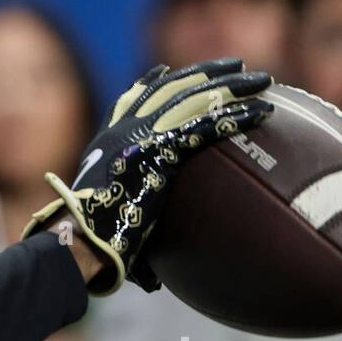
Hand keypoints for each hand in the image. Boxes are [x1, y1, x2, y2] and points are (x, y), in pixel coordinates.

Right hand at [23, 58, 272, 294]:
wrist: (76, 240)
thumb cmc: (88, 245)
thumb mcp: (106, 221)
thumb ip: (131, 226)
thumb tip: (155, 276)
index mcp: (106, 141)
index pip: (129, 101)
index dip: (150, 83)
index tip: (165, 70)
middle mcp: (122, 130)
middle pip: (170, 88)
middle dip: (205, 73)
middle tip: (233, 64)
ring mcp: (140, 137)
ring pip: (194, 98)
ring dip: (231, 86)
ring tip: (262, 79)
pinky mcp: (158, 152)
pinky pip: (206, 127)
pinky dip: (237, 117)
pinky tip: (265, 112)